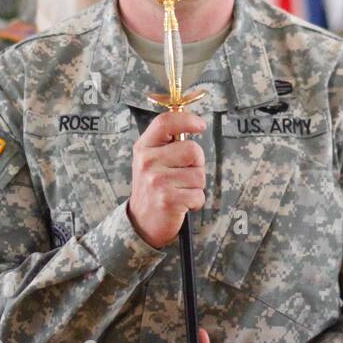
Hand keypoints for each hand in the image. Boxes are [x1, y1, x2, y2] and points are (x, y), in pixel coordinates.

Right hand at [127, 110, 205, 248]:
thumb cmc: (154, 188)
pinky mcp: (168, 199)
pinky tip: (181, 204)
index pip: (165, 122)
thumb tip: (194, 124)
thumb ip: (167, 143)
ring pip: (199, 174)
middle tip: (182, 177)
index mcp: (143, 148)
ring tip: (180, 191)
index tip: (200, 125)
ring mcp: (157, 180)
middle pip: (193, 150)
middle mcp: (147, 162)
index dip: (186, 119)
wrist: (141, 223)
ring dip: (196, 186)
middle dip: (197, 165)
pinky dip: (196, 202)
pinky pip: (198, 195)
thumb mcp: (151, 161)